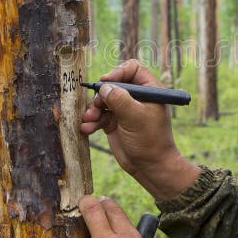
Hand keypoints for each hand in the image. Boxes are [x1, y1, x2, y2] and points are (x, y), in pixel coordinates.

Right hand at [81, 60, 198, 199]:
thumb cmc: (150, 141)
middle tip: (96, 107)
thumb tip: (104, 87)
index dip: (118, 72)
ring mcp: (124, 110)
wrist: (149, 167)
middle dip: (101, 96)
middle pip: (113, 85)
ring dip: (93, 110)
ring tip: (89, 121)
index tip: (106, 81)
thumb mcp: (135, 117)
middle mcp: (136, 98)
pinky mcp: (114, 123)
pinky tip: (87, 129)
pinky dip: (92, 121)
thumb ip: (119, 99)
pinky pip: (99, 116)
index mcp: (149, 90)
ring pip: (103, 101)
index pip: (132, 70)